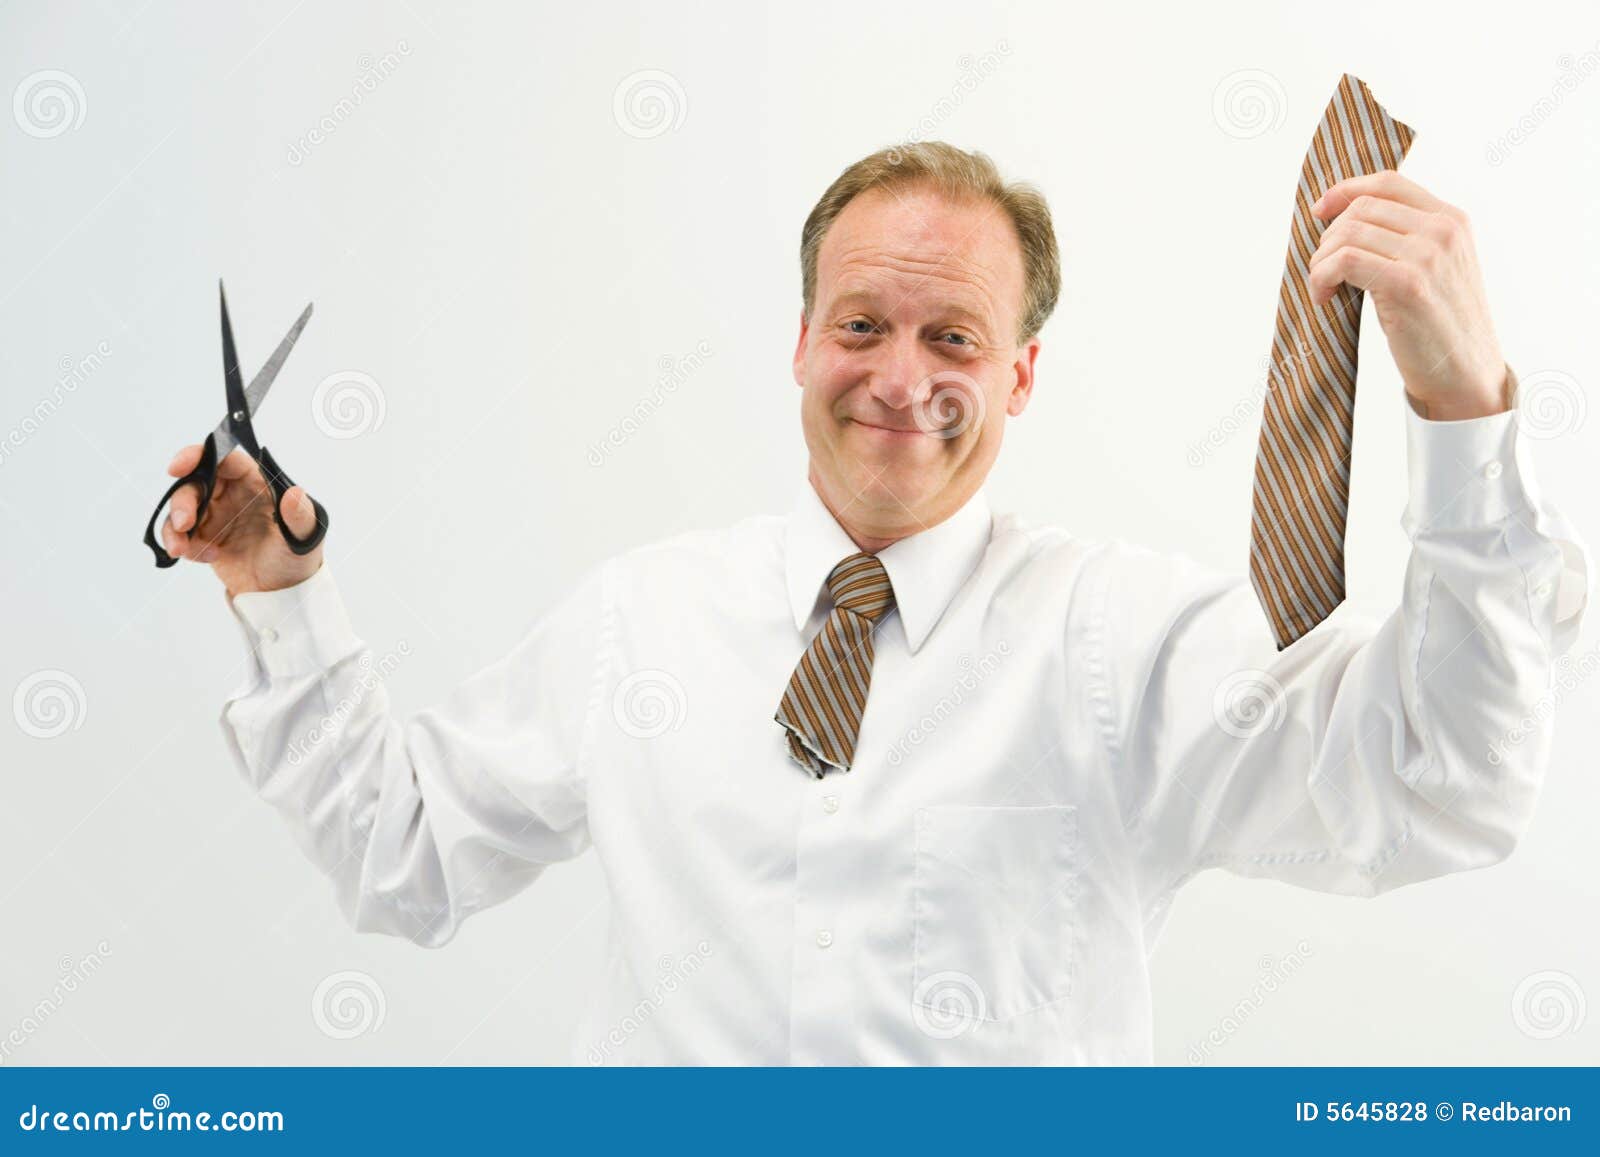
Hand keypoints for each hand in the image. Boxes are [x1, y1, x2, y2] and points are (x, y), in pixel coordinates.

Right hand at [160, 443, 323, 595]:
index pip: (224, 458)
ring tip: (182, 550)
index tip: (177, 467)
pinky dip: (184, 545)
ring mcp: (215, 514)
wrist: (281, 592)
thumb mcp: (304, 538)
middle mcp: (232, 493)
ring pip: (181, 508)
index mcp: (256, 483)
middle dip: (182, 501)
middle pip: (194, 482)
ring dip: (174, 527)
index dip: (198, 455)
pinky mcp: (203, 536)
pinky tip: (207, 557)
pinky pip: (180, 533)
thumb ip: (299, 516)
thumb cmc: (297, 557)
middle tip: (185, 524)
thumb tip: (295, 492)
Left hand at [1308, 171, 1508, 420]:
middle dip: (1328, 238)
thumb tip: (1347, 219)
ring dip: (1320, 263)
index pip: (1389, 183)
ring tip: (1324, 289)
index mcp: (1452, 220)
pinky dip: (1321, 278)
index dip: (1345, 191)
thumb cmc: (1441, 325)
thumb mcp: (1436, 268)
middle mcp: (1443, 230)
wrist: (1467, 372)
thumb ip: (1408, 238)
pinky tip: (1324, 298)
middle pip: (1361, 209)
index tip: (1318, 212)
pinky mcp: (1407, 283)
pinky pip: (1344, 261)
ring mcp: (1427, 255)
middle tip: (1324, 272)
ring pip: (1347, 234)